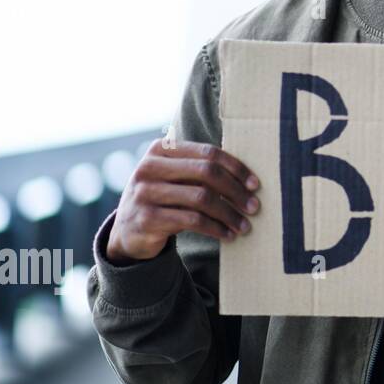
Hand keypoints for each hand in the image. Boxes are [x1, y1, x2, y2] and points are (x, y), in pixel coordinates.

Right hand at [106, 137, 260, 263]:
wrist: (128, 230)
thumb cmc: (164, 197)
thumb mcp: (175, 177)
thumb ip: (201, 170)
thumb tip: (249, 179)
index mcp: (160, 149)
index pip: (208, 153)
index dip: (236, 168)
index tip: (255, 184)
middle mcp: (149, 167)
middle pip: (207, 173)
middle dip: (236, 191)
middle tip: (254, 207)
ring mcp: (144, 192)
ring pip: (202, 198)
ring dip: (229, 214)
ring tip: (244, 225)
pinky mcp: (147, 218)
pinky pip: (192, 221)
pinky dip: (215, 228)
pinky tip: (227, 235)